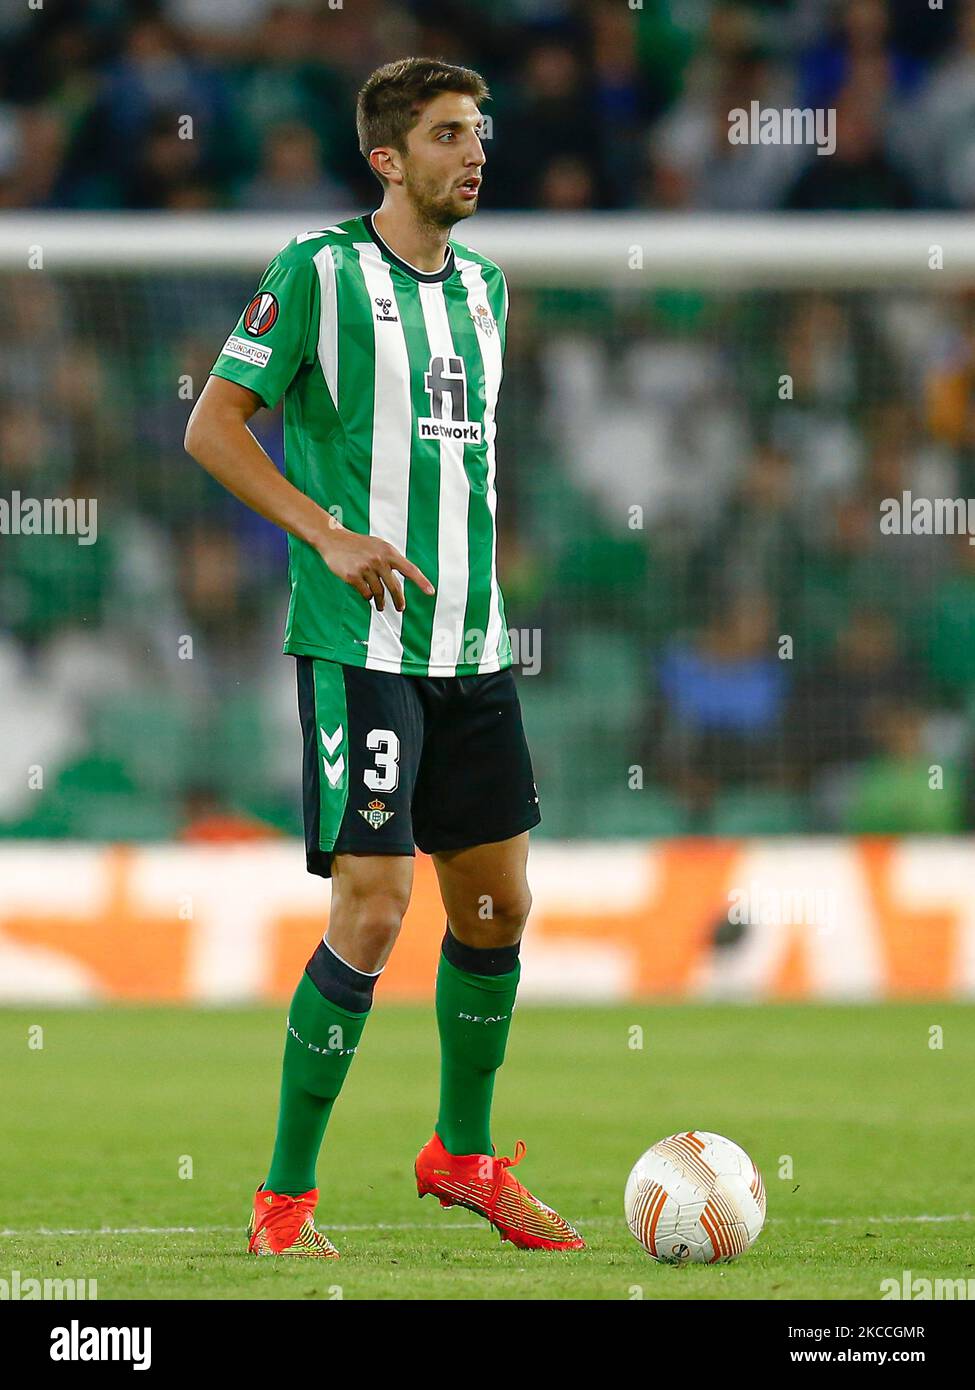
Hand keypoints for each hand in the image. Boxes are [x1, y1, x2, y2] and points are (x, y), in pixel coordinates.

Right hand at [314, 519, 434, 611]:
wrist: (334, 540)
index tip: (430, 592)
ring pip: (378, 592)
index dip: (421, 582)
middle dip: (399, 601)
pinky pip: (365, 593)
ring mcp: (366, 568)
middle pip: (394, 587)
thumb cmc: (359, 545)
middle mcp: (379, 560)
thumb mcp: (379, 546)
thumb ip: (392, 560)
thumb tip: (405, 577)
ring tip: (380, 606)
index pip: (410, 569)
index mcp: (388, 552)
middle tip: (400, 608)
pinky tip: (365, 593)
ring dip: (380, 602)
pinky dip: (366, 596)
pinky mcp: (353, 576)